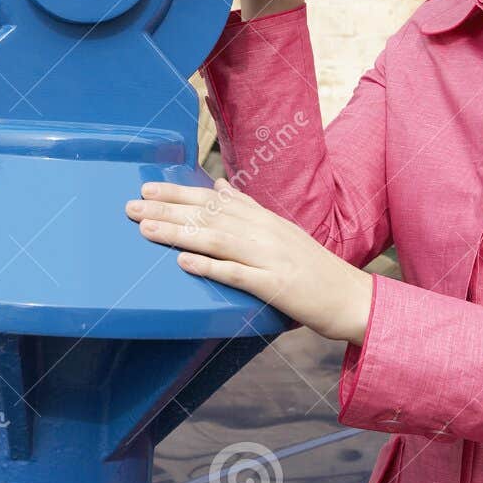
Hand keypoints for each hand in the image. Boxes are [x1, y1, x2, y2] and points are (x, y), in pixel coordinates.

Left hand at [125, 177, 374, 344]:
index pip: (213, 200)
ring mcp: (270, 257)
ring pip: (217, 240)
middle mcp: (264, 232)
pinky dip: (210, 267)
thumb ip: (250, 209)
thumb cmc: (312, 267)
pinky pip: (238, 275)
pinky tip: (184, 262)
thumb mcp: (281, 230)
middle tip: (131, 205)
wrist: (352, 296)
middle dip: (167, 209)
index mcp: (263, 219)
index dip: (178, 193)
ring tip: (146, 228)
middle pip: (209, 216)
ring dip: (179, 233)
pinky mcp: (276, 285)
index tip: (147, 188)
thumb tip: (222, 187)